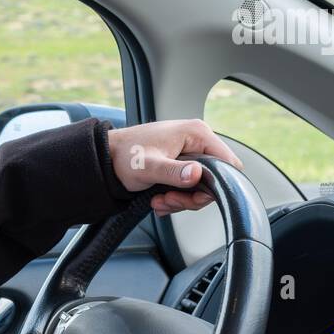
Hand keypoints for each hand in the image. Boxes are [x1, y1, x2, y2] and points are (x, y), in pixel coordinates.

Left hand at [106, 119, 243, 215]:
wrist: (106, 158)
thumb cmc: (123, 156)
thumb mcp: (148, 167)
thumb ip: (172, 172)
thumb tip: (196, 174)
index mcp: (196, 133)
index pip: (228, 163)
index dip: (215, 186)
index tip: (190, 197)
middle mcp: (197, 140)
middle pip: (214, 179)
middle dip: (191, 197)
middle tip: (169, 200)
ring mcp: (190, 152)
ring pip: (201, 186)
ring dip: (181, 200)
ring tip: (159, 200)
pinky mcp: (181, 163)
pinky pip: (189, 186)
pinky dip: (176, 197)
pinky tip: (158, 198)